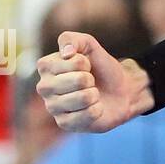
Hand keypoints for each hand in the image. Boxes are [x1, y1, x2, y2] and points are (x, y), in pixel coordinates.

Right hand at [35, 32, 153, 132]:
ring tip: (92, 94)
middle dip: (91, 79)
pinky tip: (93, 108)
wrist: (119, 90)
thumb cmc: (101, 68)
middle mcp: (44, 87)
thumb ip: (74, 39)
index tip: (86, 65)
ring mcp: (53, 107)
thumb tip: (66, 52)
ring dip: (95, 94)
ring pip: (83, 98)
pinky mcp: (64, 123)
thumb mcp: (90, 46)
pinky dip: (97, 110)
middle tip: (90, 81)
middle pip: (78, 80)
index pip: (71, 62)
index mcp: (46, 66)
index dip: (85, 62)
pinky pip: (87, 115)